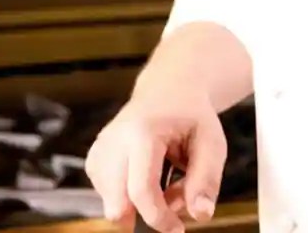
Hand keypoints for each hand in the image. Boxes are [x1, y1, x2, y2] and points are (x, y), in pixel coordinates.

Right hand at [85, 88, 226, 232]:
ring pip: (113, 202)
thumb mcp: (212, 142)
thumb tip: (200, 215)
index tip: (177, 230)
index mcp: (143, 132)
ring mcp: (100, 149)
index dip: (158, 218)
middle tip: (174, 205)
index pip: (141, 189)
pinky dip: (129, 196)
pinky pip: (109, 195)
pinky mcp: (95, 159)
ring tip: (166, 179)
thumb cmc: (191, 115)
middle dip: (146, 215)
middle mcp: (114, 139)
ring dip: (140, 204)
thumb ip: (207, 180)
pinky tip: (147, 177)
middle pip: (117, 202)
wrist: (168, 90)